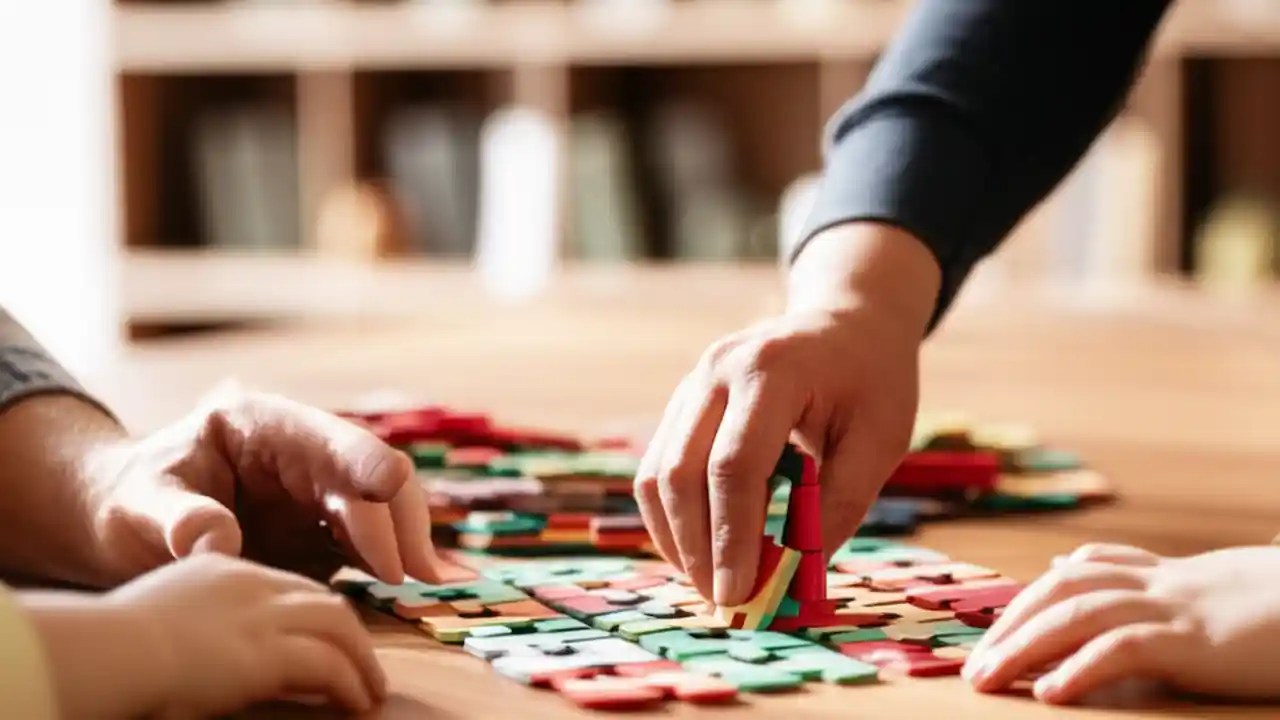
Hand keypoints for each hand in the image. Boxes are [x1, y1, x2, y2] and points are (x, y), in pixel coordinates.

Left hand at [83, 386, 451, 584]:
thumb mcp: (140, 505)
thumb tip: (218, 543)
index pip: (332, 438)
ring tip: (426, 584)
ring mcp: (322, 493)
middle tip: (414, 569)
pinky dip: (393, 563)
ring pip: (387, 507)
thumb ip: (179, 519)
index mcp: (267, 425)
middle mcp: (308, 454)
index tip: (388, 494)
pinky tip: (412, 591)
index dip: (366, 463)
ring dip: (407, 542)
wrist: (131, 526)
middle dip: (400, 516)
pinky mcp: (327, 532)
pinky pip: (372, 543)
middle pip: (376, 473)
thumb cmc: (131, 501)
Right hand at [112, 553, 383, 716]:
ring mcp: (264, 614)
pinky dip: (349, 684)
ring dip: (360, 661)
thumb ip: (188, 627)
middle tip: (363, 665)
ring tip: (369, 690)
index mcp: (221, 570)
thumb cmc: (110, 649)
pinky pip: (330, 665)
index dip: (312, 613)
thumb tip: (200, 660)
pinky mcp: (270, 651)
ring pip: (338, 626)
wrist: (105, 652)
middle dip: (349, 633)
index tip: (327, 638)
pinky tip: (355, 704)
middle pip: (323, 600)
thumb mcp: (156, 621)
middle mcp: (251, 584)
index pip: (286, 586)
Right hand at [633, 223, 939, 604]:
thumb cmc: (872, 381)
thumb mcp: (879, 441)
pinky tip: (700, 549)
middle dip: (695, 547)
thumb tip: (792, 581)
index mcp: (772, 371)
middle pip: (680, 473)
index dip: (732, 537)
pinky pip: (657, 467)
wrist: (847, 321)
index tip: (738, 593)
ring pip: (656, 474)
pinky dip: (672, 517)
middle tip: (723, 600)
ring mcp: (691, 384)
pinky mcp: (683, 403)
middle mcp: (716, 371)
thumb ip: (837, 507)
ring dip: (676, 538)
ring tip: (709, 582)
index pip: (735, 466)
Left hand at [964, 543, 1279, 703]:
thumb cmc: (1276, 610)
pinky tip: (1050, 693)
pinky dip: (1080, 668)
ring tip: (989, 679)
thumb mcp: (1204, 589)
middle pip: (1063, 590)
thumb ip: (1142, 580)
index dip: (1035, 595)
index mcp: (1164, 573)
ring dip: (1023, 646)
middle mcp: (1160, 583)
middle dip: (1012, 625)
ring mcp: (1175, 607)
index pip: (1083, 570)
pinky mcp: (1194, 641)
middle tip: (975, 665)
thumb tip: (1072, 566)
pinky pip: (1123, 649)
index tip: (1000, 626)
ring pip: (1077, 615)